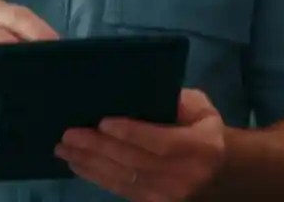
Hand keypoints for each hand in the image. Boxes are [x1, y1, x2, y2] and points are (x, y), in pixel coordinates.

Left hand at [56, 88, 226, 201]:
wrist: (218, 172)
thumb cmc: (204, 130)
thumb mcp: (200, 108)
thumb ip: (177, 100)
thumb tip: (142, 92)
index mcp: (200, 147)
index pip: (161, 143)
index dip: (131, 133)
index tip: (102, 122)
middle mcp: (185, 176)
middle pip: (135, 163)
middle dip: (99, 148)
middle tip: (69, 135)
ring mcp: (169, 196)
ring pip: (124, 179)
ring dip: (90, 164)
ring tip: (64, 150)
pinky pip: (121, 191)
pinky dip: (96, 177)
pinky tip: (78, 165)